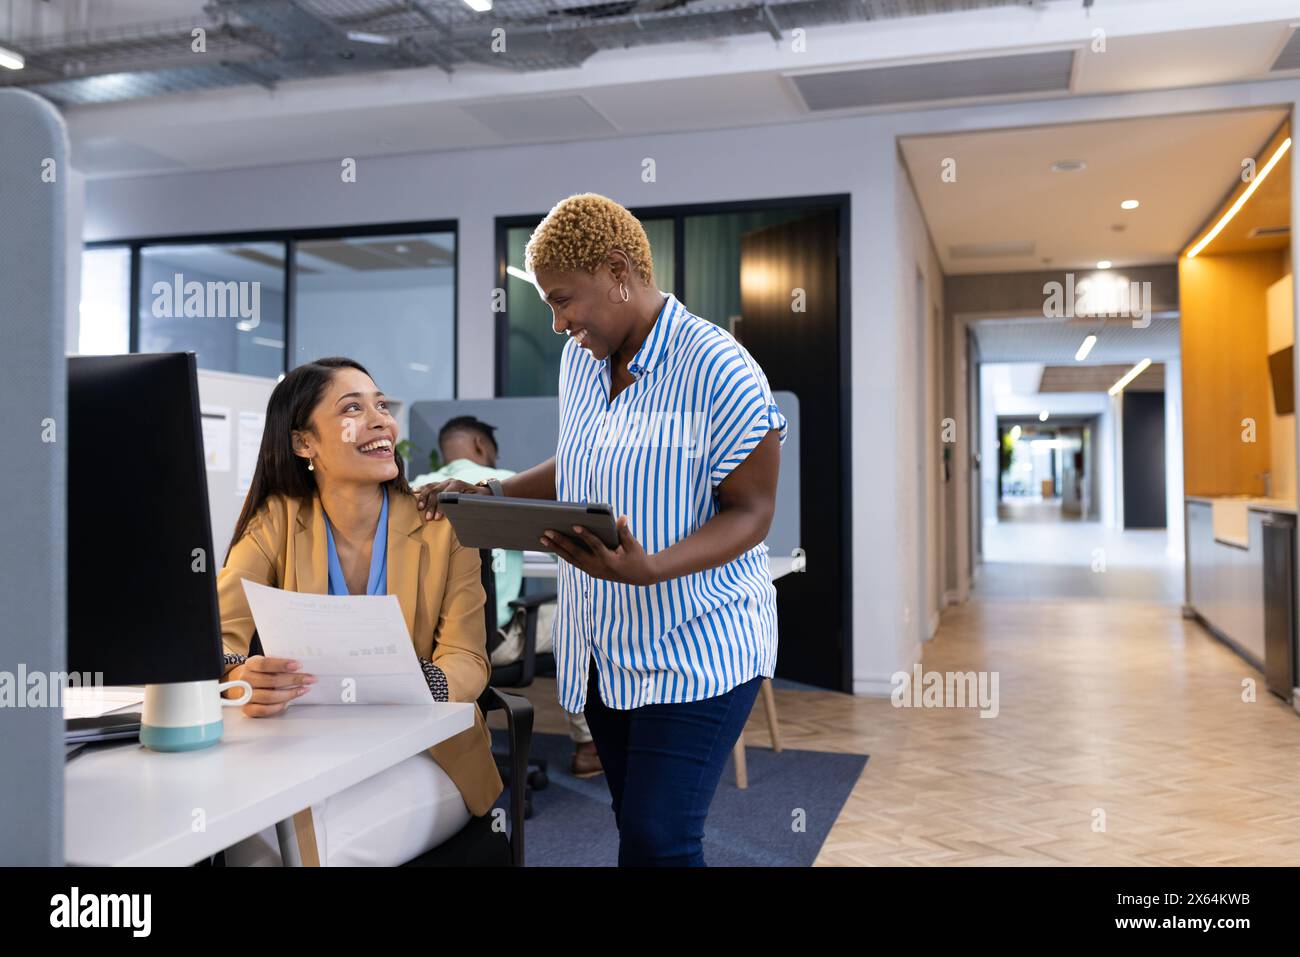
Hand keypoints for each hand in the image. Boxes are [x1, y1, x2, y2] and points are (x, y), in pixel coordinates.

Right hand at [224, 656, 314, 716]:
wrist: (242, 683)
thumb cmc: (260, 672)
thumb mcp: (267, 663)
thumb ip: (279, 665)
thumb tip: (301, 668)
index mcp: (251, 664)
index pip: (265, 664)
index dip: (282, 665)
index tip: (298, 665)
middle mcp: (245, 679)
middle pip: (271, 681)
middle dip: (294, 680)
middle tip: (309, 679)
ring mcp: (245, 695)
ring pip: (269, 696)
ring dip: (290, 694)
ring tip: (303, 690)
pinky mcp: (247, 709)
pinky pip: (264, 710)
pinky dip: (278, 706)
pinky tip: (288, 702)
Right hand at [414, 478, 486, 520]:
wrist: (481, 492)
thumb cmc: (479, 500)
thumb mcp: (476, 502)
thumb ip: (468, 504)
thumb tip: (460, 511)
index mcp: (458, 484)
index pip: (445, 495)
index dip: (441, 506)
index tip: (437, 517)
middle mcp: (450, 481)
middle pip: (436, 492)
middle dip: (431, 505)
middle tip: (428, 518)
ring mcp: (444, 482)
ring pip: (430, 488)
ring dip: (424, 498)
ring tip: (419, 508)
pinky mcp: (440, 484)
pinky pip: (429, 486)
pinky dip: (421, 489)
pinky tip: (414, 492)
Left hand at [541, 516, 658, 585]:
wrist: (641, 577)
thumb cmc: (637, 557)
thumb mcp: (633, 545)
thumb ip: (624, 532)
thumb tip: (621, 517)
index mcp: (610, 560)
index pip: (595, 545)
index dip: (585, 535)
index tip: (574, 525)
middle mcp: (598, 568)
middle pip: (576, 553)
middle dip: (560, 542)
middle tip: (546, 531)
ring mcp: (593, 571)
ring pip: (571, 559)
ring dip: (556, 548)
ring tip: (543, 538)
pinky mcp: (590, 572)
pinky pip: (573, 561)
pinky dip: (563, 553)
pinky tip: (553, 544)